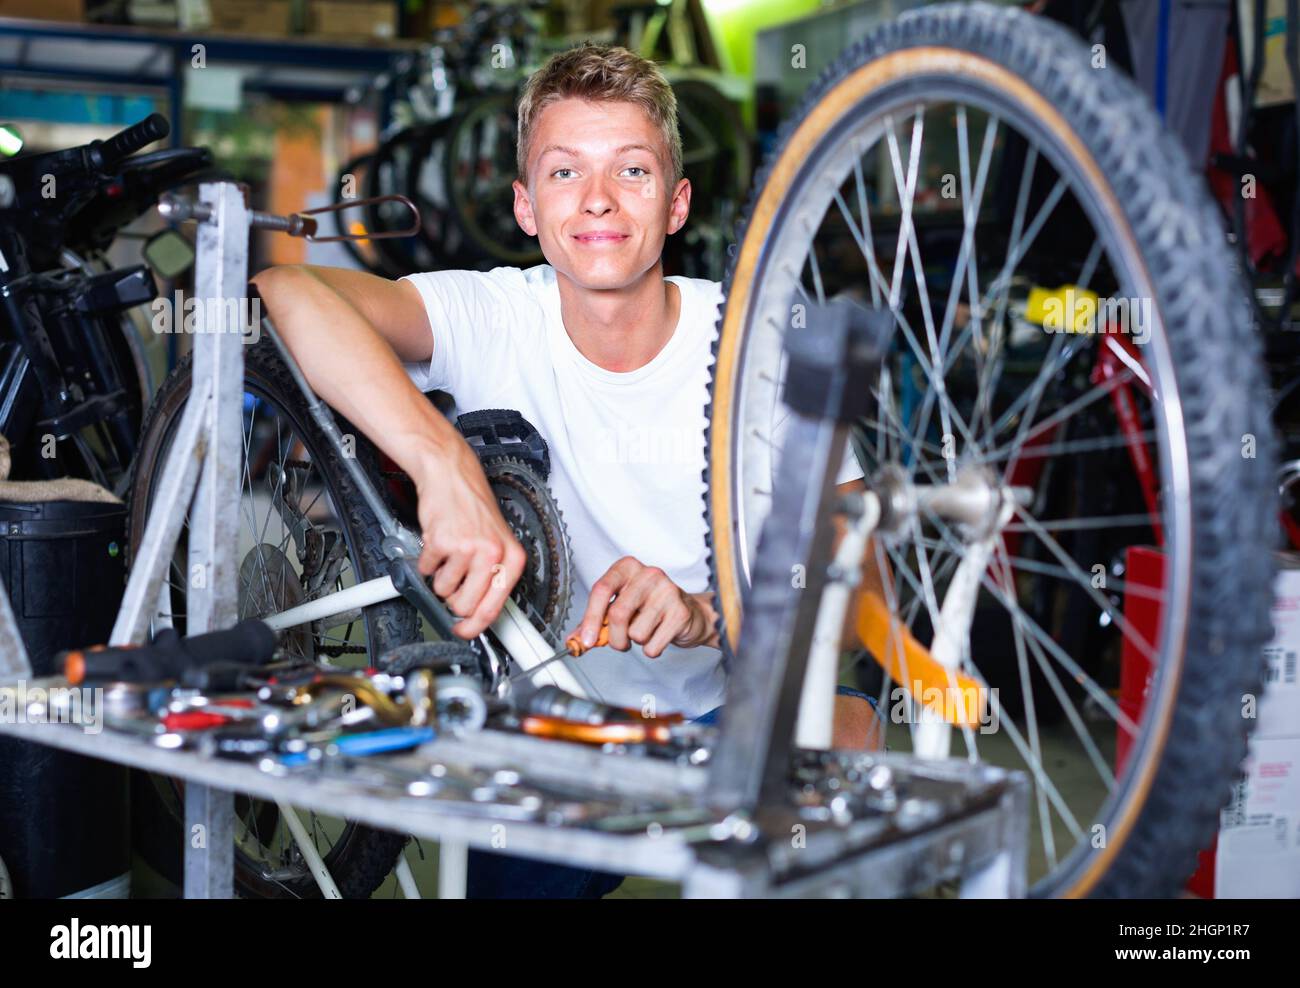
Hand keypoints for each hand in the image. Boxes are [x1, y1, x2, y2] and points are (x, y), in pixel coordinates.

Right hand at [410, 442, 525, 639]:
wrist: (452, 477)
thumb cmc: (474, 509)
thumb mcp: (497, 542)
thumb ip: (492, 577)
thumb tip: (478, 612)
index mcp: (512, 558)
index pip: (494, 606)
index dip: (476, 626)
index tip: (465, 631)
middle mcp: (493, 553)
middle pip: (465, 605)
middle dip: (453, 600)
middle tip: (454, 582)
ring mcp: (467, 548)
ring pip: (443, 590)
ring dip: (440, 577)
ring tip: (449, 555)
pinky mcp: (442, 542)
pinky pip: (427, 571)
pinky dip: (427, 562)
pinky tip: (438, 544)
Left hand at [577, 556, 718, 657]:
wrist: (691, 614)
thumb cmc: (651, 607)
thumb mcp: (621, 607)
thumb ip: (596, 621)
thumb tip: (575, 641)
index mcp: (627, 567)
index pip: (601, 589)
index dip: (590, 618)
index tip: (586, 641)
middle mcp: (648, 574)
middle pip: (618, 614)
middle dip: (614, 639)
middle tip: (620, 643)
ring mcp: (667, 591)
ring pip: (635, 633)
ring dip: (636, 642)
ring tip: (647, 630)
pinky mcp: (680, 612)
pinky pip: (653, 645)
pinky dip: (651, 649)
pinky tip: (659, 635)